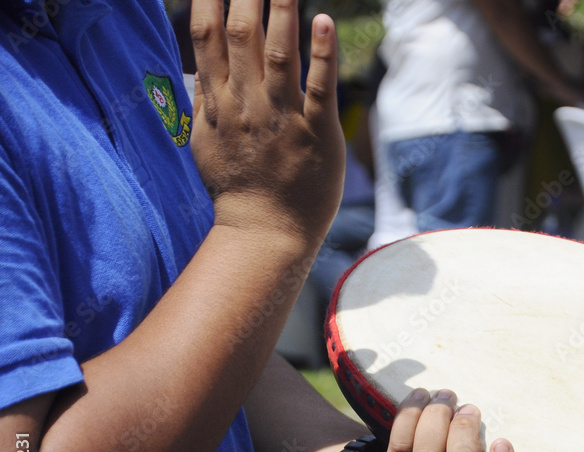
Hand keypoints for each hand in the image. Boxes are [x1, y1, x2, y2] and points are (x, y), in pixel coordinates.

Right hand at [189, 0, 344, 242]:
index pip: (207, 39)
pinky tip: (325, 22)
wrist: (265, 234)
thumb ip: (203, 102)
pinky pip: (319, 88)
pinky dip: (321, 54)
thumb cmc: (237, 189)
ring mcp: (281, 118)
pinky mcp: (316, 133)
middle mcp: (247, 104)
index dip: (209, 1)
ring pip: (279, 54)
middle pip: (243, 35)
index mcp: (220, 103)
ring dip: (283, 11)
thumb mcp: (206, 143)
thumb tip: (195, 69)